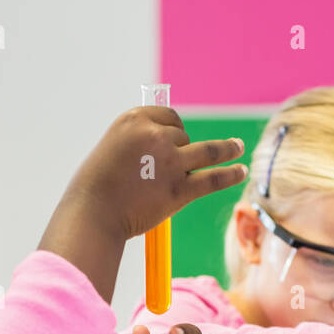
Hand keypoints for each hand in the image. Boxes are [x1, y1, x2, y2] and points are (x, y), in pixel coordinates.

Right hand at [39, 110, 246, 301]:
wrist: (92, 214)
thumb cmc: (96, 188)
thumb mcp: (112, 149)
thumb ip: (138, 143)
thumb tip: (166, 147)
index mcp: (134, 120)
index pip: (169, 118)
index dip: (175, 131)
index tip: (177, 140)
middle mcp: (155, 136)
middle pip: (184, 138)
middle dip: (184, 151)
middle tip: (176, 166)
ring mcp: (170, 162)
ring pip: (209, 152)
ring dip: (228, 149)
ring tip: (239, 148)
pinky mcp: (180, 189)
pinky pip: (214, 178)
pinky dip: (230, 174)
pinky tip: (241, 172)